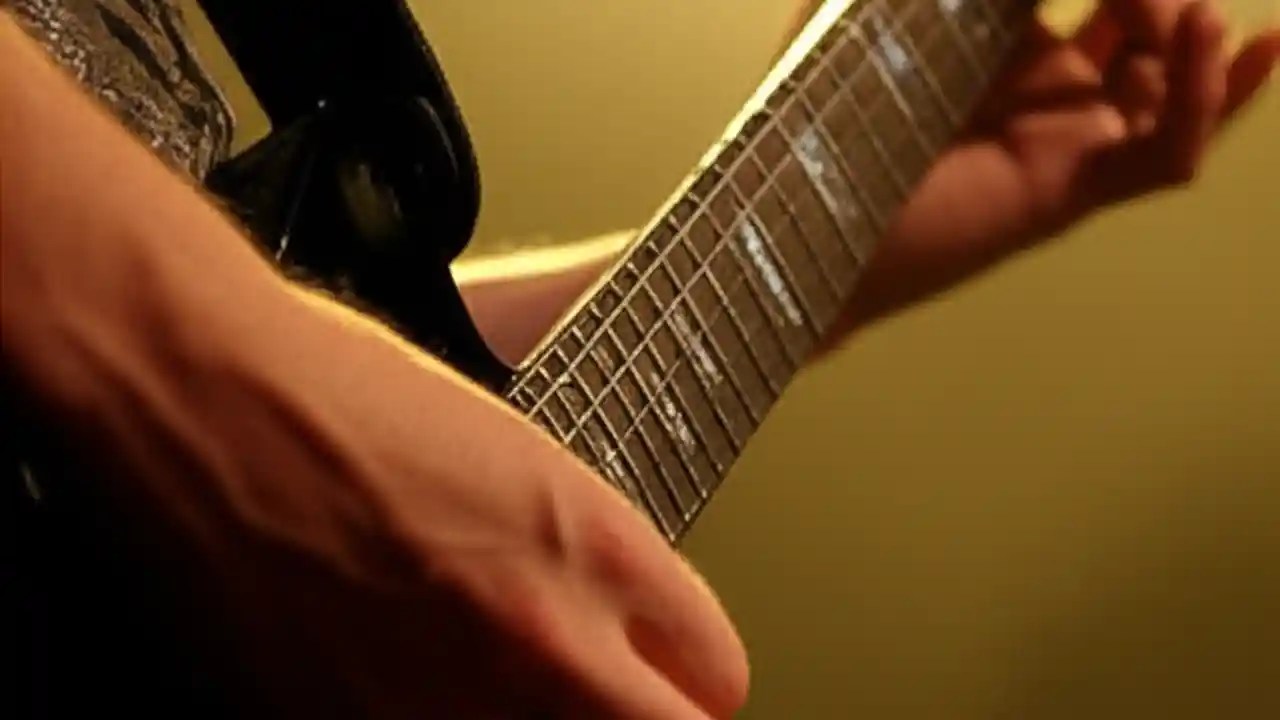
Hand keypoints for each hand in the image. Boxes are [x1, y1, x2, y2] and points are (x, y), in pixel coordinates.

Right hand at [137, 288, 748, 719]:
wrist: (198, 395)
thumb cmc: (341, 396)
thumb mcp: (517, 459)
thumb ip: (591, 564)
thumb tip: (618, 632)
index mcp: (596, 549)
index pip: (715, 676)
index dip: (684, 677)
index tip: (655, 674)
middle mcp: (540, 643)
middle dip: (642, 717)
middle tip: (598, 699)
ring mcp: (442, 708)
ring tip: (472, 681)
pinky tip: (390, 685)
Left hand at [838, 0, 1278, 331]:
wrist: (798, 213)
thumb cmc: (822, 111)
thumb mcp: (888, 6)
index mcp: (998, 45)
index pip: (1100, 0)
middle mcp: (1041, 92)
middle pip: (1147, 31)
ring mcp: (1060, 143)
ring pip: (1168, 90)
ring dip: (1194, 40)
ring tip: (1192, 12)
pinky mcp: (1065, 189)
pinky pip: (1162, 154)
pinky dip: (1206, 101)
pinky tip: (1230, 42)